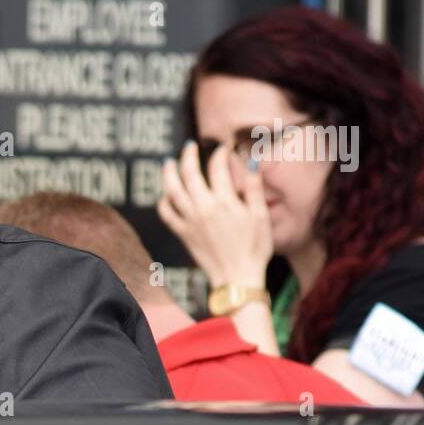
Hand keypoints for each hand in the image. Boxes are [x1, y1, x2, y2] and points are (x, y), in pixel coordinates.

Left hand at [157, 139, 272, 288]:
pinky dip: (163, 202)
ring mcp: (190, 221)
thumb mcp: (260, 216)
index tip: (224, 147)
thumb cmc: (254, 249)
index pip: (218, 167)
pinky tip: (166, 195)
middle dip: (188, 156)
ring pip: (172, 191)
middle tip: (189, 146)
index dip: (221, 153)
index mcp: (225, 202)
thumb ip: (253, 187)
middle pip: (189, 174)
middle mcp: (204, 208)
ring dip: (168, 174)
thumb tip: (251, 160)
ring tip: (168, 163)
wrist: (237, 279)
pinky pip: (166, 214)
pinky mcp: (183, 233)